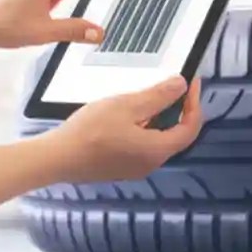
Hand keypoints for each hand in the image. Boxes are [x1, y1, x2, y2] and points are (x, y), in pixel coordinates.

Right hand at [48, 76, 203, 183]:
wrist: (57, 158)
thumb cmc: (89, 132)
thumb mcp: (127, 106)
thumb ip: (158, 96)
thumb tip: (181, 85)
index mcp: (157, 150)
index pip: (190, 128)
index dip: (194, 103)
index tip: (190, 83)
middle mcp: (150, 164)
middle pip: (175, 135)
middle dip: (178, 110)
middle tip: (172, 87)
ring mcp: (134, 168)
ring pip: (157, 140)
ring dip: (159, 118)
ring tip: (149, 96)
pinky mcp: (120, 168)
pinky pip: (142, 146)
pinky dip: (144, 128)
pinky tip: (129, 115)